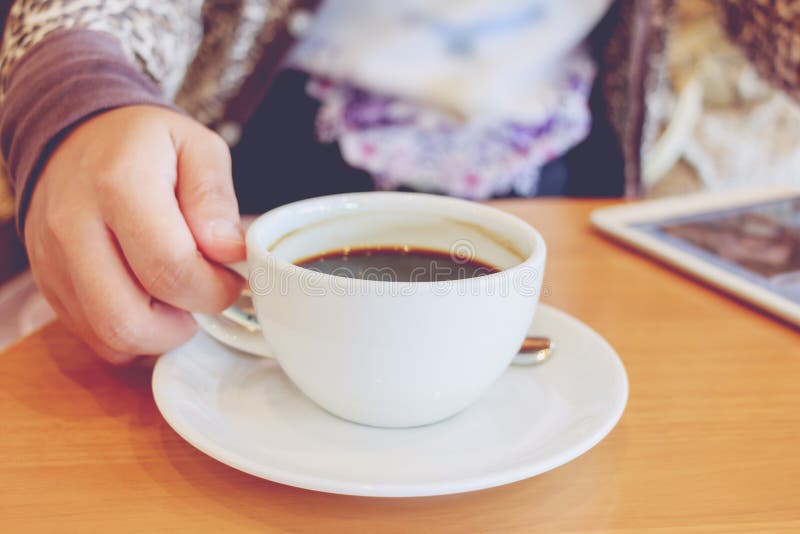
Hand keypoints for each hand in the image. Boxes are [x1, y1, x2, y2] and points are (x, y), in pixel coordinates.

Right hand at [24, 105, 244, 363]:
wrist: (75, 137)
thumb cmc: (145, 144)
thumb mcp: (196, 147)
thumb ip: (216, 199)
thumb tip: (230, 252)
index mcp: (119, 186)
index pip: (170, 269)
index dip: (214, 289)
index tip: (231, 277)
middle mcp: (75, 228)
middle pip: (131, 320)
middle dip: (186, 323)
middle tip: (205, 294)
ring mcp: (54, 261)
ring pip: (110, 338)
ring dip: (159, 334)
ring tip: (180, 298)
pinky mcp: (48, 285)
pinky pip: (94, 337)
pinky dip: (133, 333)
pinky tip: (152, 301)